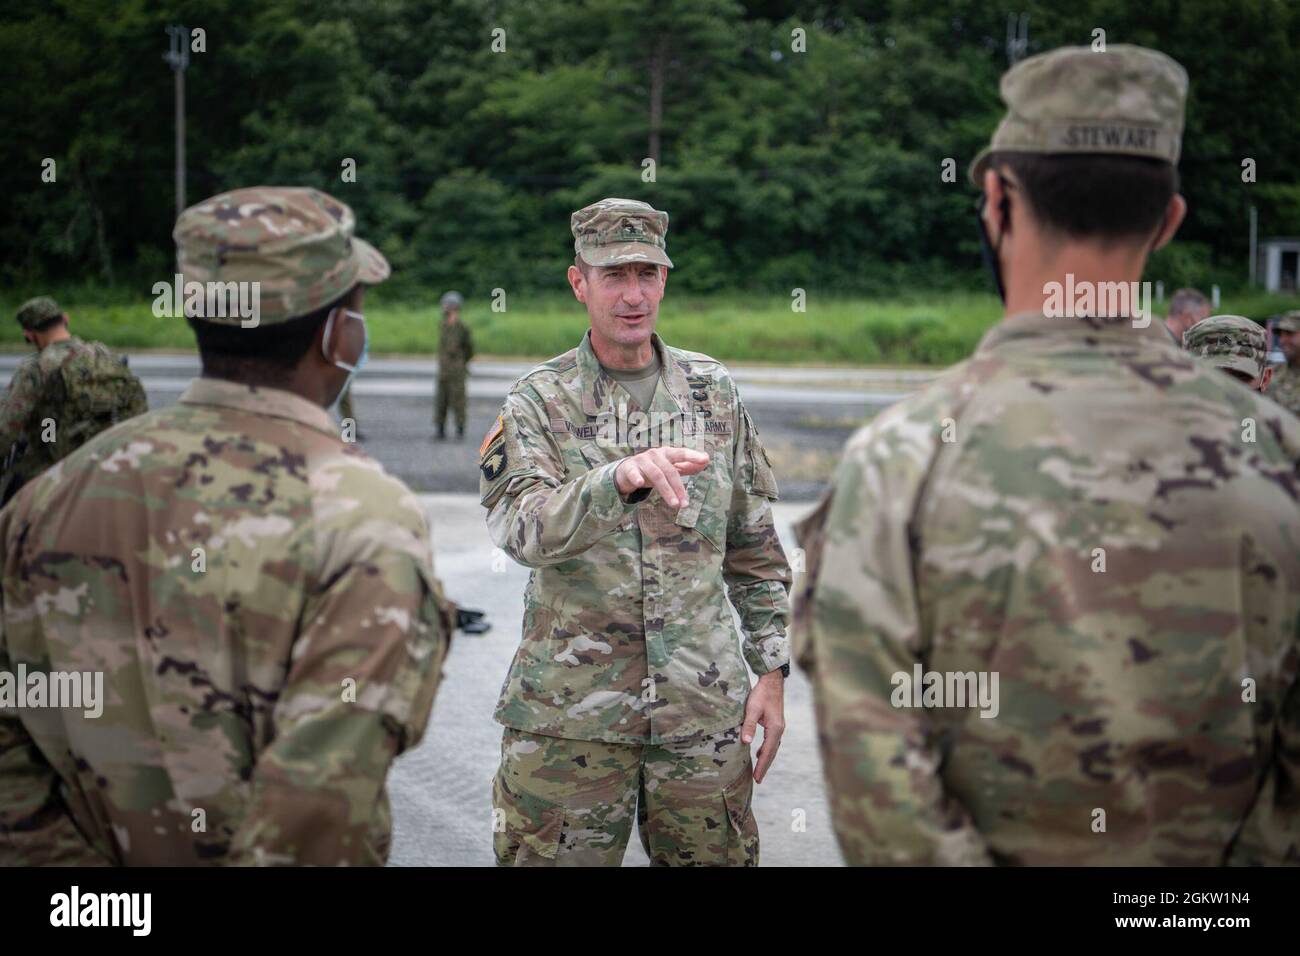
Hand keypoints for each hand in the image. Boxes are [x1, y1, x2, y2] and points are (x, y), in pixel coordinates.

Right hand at [614, 446, 709, 508]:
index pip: (681, 453)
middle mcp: (655, 454)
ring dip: (666, 490)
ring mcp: (642, 460)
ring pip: (656, 475)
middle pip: (670, 471)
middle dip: (679, 488)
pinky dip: (637, 477)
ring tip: (674, 504)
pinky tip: (640, 484)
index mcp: (667, 453)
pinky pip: (633, 473)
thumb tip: (706, 461)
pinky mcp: (629, 468)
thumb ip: (687, 466)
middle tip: (685, 504)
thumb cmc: (652, 469)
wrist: (626, 471)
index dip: (693, 456)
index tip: (705, 460)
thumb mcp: (669, 468)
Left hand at [741, 669, 785, 783]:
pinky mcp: (776, 723)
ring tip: (759, 770)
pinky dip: (766, 749)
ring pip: (773, 747)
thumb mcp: (753, 709)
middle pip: (772, 753)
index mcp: (775, 729)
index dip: (762, 766)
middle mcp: (779, 730)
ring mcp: (779, 726)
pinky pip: (772, 741)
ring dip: (766, 758)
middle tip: (758, 780)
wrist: (772, 680)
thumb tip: (746, 742)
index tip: (757, 778)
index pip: (767, 752)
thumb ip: (749, 725)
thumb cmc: (762, 693)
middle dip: (765, 766)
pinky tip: (759, 752)